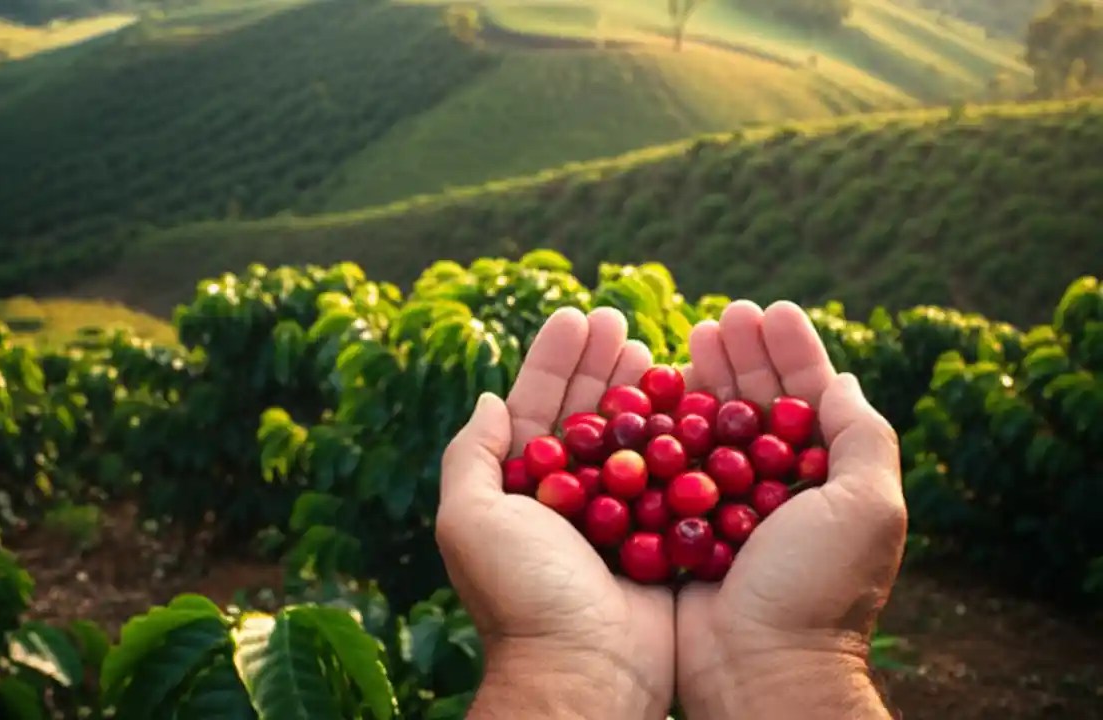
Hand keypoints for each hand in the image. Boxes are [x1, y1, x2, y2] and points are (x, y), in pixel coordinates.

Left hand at [436, 307, 674, 719]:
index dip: (554, 360)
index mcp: (519, 490)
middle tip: (620, 319)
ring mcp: (616, 517)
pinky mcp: (659, 537)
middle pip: (586, 414)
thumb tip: (487, 399)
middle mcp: (566, 499)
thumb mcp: (470, 517)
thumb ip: (470, 455)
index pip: (535, 408)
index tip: (577, 315)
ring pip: (630, 438)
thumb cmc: (521, 593)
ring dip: (640, 391)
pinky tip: (689, 399)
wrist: (585, 669)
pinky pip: (670, 475)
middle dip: (600, 365)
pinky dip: (677, 437)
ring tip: (653, 348)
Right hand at [675, 301, 906, 719]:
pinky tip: (656, 392)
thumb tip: (842, 379)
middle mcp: (777, 489)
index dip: (793, 350)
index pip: (810, 398)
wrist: (757, 667)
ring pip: (713, 427)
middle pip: (758, 404)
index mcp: (826, 481)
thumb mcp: (867, 506)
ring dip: (705, 379)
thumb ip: (862, 436)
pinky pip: (672, 464)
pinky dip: (666, 426)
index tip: (771, 310)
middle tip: (724, 314)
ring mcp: (727, 506)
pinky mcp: (683, 526)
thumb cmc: (818, 588)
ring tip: (691, 337)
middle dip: (745, 355)